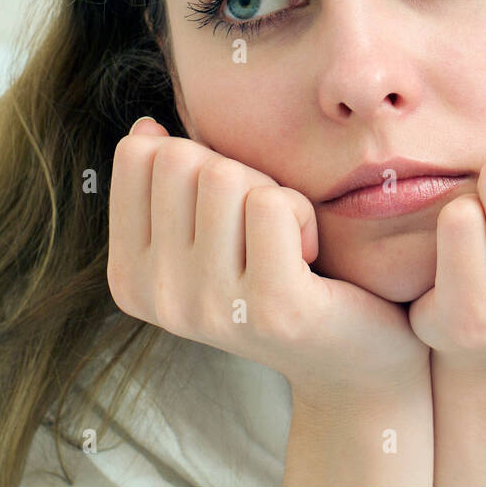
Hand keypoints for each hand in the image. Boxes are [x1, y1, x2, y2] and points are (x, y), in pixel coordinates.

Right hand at [107, 117, 429, 401]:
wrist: (355, 358)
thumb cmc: (284, 275)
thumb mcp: (212, 230)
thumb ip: (171, 183)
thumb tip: (145, 127)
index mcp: (130, 275)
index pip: (138, 155)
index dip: (197, 160)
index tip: (229, 212)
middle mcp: (158, 297)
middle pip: (182, 159)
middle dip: (237, 173)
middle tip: (267, 228)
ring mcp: (210, 306)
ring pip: (225, 176)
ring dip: (274, 195)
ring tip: (289, 246)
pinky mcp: (271, 306)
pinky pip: (270, 202)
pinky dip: (302, 213)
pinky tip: (309, 257)